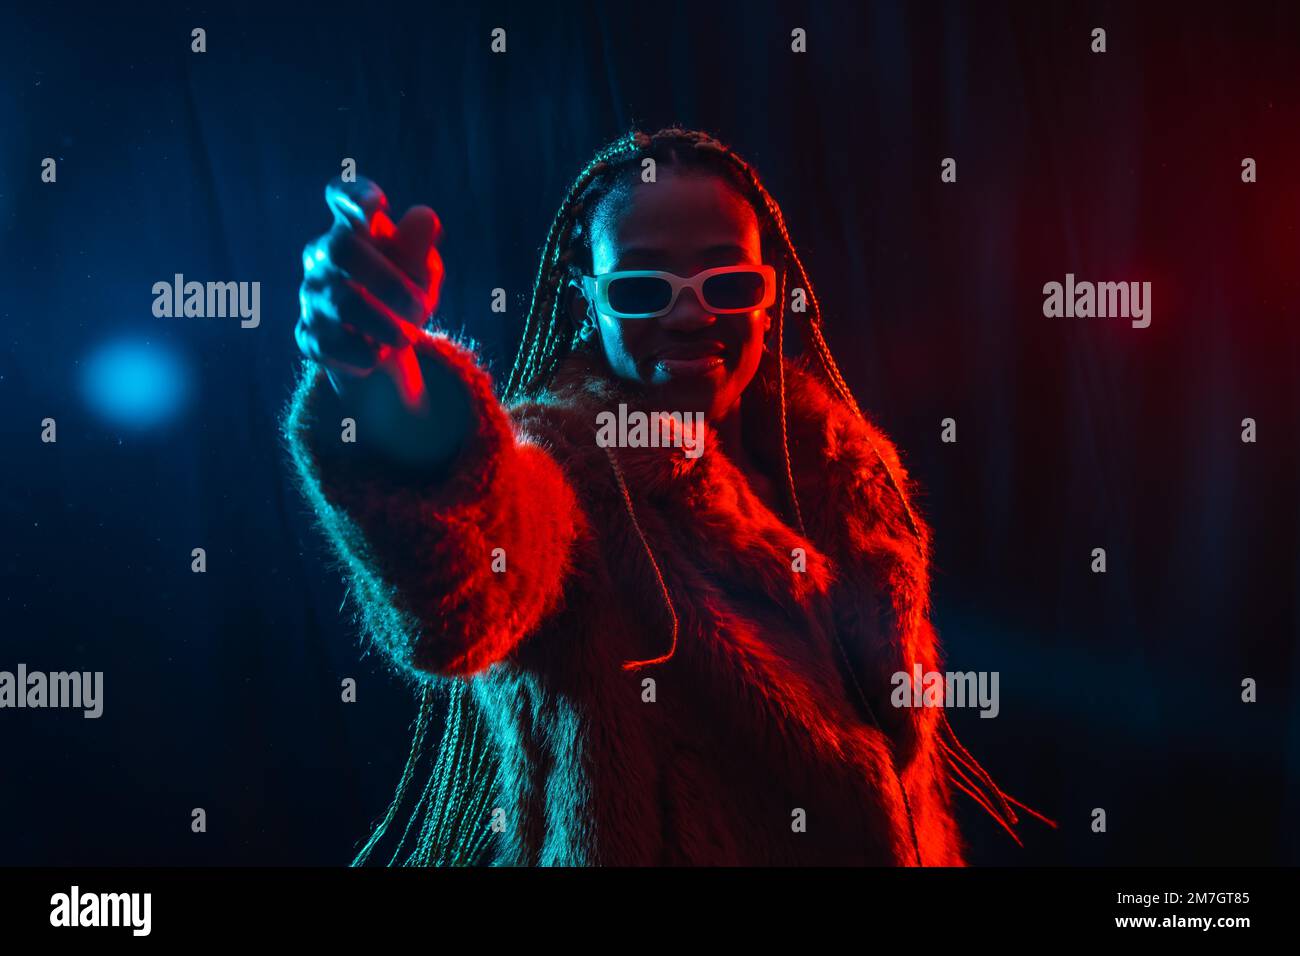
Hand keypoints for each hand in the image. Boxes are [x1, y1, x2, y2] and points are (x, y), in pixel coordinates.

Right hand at [296, 178, 467, 470]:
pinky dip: (364, 354)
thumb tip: (425, 217)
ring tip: (407, 338)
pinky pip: (333, 345)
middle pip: (341, 249)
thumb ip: (419, 249)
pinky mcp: (308, 336)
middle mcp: (324, 257)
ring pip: (342, 303)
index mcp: (354, 229)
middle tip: (422, 310)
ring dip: (385, 324)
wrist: (383, 353)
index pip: (342, 196)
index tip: (379, 204)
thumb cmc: (402, 297)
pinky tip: (376, 356)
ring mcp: (312, 296)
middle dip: (389, 282)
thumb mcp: (421, 275)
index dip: (354, 195)